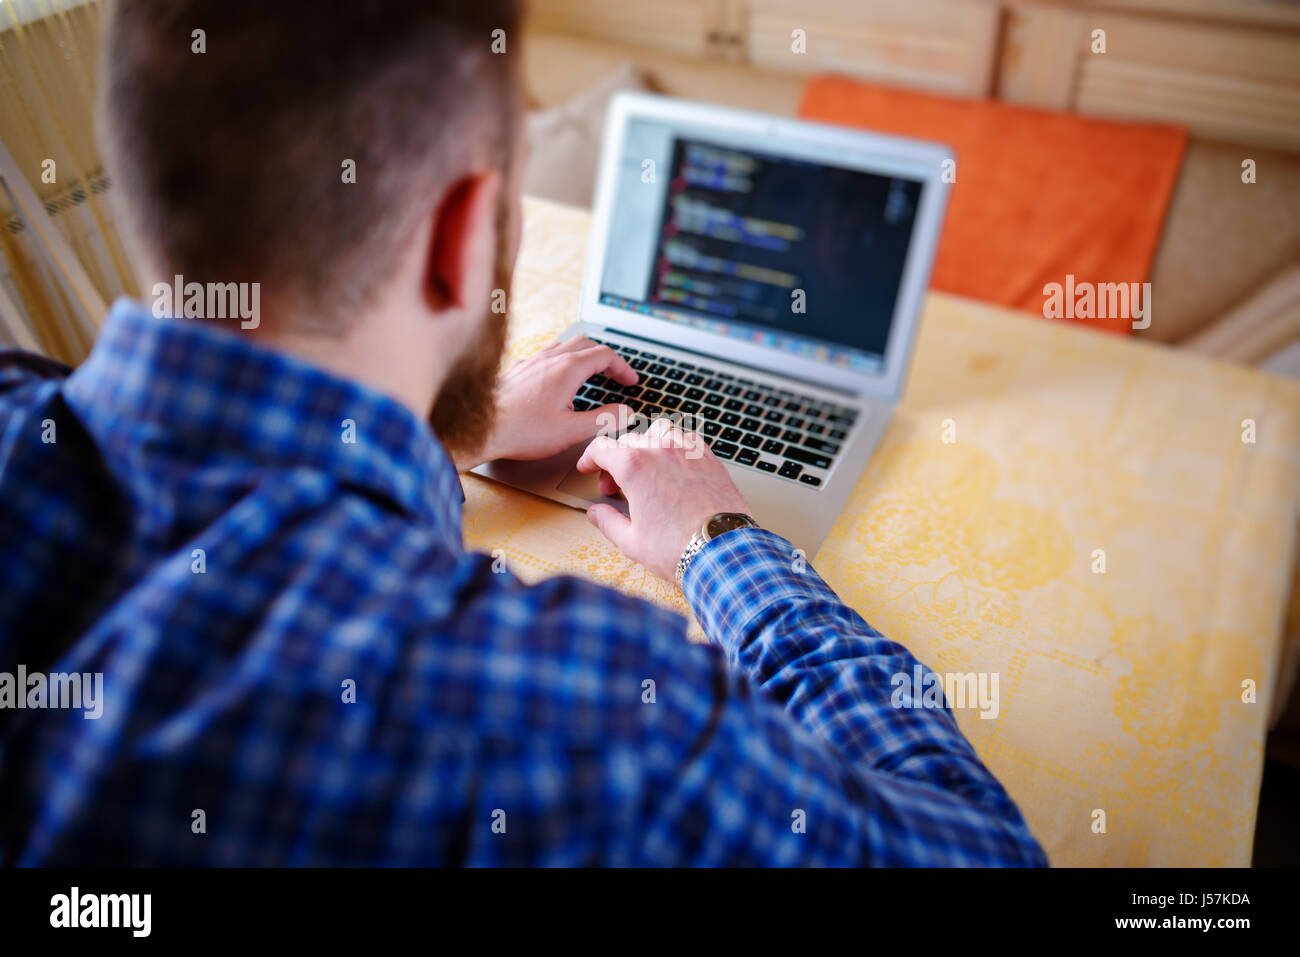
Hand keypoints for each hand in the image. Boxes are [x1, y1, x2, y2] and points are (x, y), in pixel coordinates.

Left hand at [455, 336, 636, 469]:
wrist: (478, 428)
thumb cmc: (520, 431)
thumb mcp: (571, 431)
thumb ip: (603, 420)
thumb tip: (626, 412)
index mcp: (566, 369)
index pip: (605, 355)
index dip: (623, 367)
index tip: (630, 381)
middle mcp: (549, 359)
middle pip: (586, 344)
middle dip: (606, 358)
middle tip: (616, 376)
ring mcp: (531, 361)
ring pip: (565, 346)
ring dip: (584, 357)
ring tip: (591, 376)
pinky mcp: (518, 370)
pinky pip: (546, 356)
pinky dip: (563, 362)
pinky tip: (558, 383)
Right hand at [575, 418, 751, 580]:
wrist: (722, 551)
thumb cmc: (679, 547)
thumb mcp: (631, 541)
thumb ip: (608, 522)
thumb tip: (597, 514)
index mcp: (634, 466)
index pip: (601, 448)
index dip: (589, 459)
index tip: (588, 468)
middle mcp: (660, 450)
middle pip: (627, 442)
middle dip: (615, 462)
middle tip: (614, 487)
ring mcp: (687, 451)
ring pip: (658, 432)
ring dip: (645, 447)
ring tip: (644, 471)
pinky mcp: (709, 458)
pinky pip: (686, 440)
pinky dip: (673, 448)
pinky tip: (672, 470)